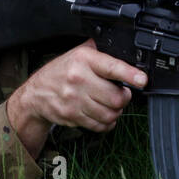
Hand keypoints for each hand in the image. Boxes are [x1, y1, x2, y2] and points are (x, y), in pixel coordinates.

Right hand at [6, 39, 147, 155]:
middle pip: (115, 97)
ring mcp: (74, 100)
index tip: (142, 80)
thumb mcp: (77, 54)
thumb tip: (127, 54)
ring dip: (116, 112)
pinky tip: (103, 115)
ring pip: (109, 114)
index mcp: (83, 59)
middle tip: (122, 94)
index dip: (130, 74)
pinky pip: (99, 125)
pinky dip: (106, 123)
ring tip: (112, 105)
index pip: (111, 67)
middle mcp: (78, 79)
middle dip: (124, 98)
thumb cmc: (61, 72)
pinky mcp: (72, 116)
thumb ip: (100, 53)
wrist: (36, 94)